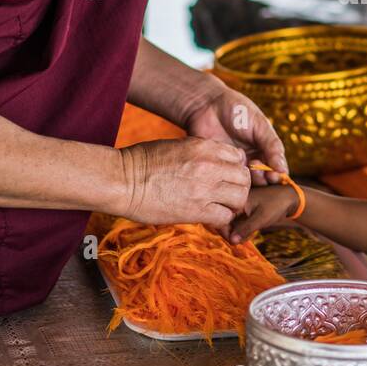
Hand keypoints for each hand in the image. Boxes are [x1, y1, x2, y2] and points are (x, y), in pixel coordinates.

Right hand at [118, 137, 250, 229]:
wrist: (122, 180)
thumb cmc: (142, 162)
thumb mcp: (176, 146)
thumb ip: (200, 153)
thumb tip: (213, 163)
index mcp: (204, 146)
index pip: (238, 157)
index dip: (235, 168)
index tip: (226, 177)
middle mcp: (210, 165)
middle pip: (244, 177)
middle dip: (239, 187)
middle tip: (226, 195)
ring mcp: (205, 188)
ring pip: (241, 197)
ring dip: (233, 204)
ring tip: (220, 207)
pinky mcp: (197, 210)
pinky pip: (225, 216)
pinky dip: (221, 219)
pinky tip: (210, 217)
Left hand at [182, 82, 288, 186]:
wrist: (207, 104)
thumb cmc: (237, 110)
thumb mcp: (260, 125)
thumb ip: (272, 145)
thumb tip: (282, 170)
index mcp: (265, 149)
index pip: (277, 169)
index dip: (277, 175)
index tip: (274, 175)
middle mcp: (252, 159)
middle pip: (263, 179)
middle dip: (263, 179)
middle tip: (257, 169)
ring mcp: (235, 165)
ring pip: (246, 183)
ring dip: (248, 180)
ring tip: (245, 166)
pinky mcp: (218, 167)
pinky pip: (227, 180)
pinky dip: (231, 179)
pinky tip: (230, 168)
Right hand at [228, 185, 300, 244]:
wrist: (291, 199)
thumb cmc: (277, 205)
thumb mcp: (262, 218)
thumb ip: (246, 229)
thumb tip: (231, 241)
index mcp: (238, 198)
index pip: (222, 217)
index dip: (224, 232)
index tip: (233, 242)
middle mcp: (237, 201)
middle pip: (225, 221)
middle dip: (233, 233)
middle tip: (243, 240)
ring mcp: (241, 206)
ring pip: (232, 223)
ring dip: (238, 232)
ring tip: (250, 235)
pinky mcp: (246, 210)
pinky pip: (239, 222)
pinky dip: (243, 229)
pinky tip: (251, 233)